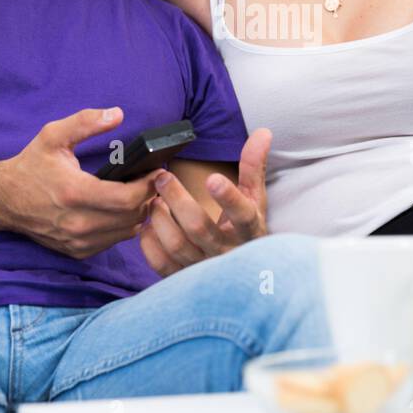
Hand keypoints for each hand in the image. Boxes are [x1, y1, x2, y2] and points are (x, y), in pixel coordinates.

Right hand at [0, 107, 161, 257]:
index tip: (157, 172)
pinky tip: (122, 210)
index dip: (148, 185)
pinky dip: (123, 227)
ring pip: (127, 232)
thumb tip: (117, 114)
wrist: (3, 199)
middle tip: (153, 181)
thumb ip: (85, 122)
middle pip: (132, 216)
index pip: (128, 198)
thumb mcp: (53, 135)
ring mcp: (77, 241)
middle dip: (148, 198)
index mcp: (75, 193)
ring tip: (140, 193)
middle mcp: (77, 223)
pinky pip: (113, 242)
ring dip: (139, 213)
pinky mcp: (77, 251)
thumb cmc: (30, 166)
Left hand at [138, 128, 271, 276]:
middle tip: (163, 177)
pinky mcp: (185, 279)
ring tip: (154, 200)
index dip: (228, 197)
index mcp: (250, 231)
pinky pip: (161, 264)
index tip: (211, 177)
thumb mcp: (254, 198)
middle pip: (199, 227)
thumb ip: (254, 166)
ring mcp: (205, 269)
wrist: (241, 275)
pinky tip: (148, 226)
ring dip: (161, 219)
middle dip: (178, 199)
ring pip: (177, 245)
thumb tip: (263, 132)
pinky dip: (150, 243)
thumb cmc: (244, 228)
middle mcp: (228, 253)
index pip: (243, 215)